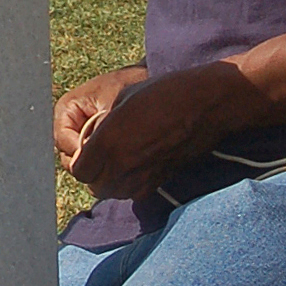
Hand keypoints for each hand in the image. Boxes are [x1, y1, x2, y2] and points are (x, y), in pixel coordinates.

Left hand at [66, 61, 256, 199]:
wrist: (207, 104)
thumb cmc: (165, 93)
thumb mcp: (123, 99)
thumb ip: (101, 127)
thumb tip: (89, 145)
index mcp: (110, 142)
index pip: (78, 171)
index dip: (80, 160)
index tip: (87, 149)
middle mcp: (124, 165)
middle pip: (94, 186)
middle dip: (93, 172)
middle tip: (101, 153)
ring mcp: (143, 177)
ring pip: (113, 193)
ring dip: (110, 180)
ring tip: (119, 157)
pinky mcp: (160, 182)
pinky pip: (133, 193)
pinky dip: (129, 183)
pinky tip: (136, 163)